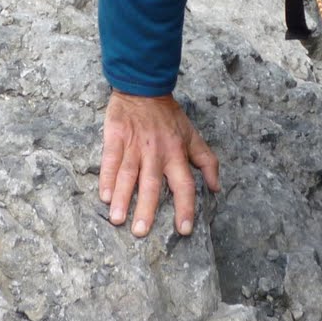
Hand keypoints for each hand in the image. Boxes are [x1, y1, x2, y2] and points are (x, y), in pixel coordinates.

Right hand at [99, 91, 220, 236]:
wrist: (144, 88)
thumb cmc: (169, 116)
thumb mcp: (193, 136)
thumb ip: (207, 162)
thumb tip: (216, 188)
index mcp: (176, 154)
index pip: (184, 184)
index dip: (186, 207)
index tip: (184, 230)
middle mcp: (156, 152)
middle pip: (152, 184)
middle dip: (146, 209)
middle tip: (140, 232)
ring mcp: (134, 145)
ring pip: (129, 175)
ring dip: (123, 197)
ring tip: (117, 219)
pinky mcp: (116, 137)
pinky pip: (110, 160)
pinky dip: (107, 178)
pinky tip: (105, 195)